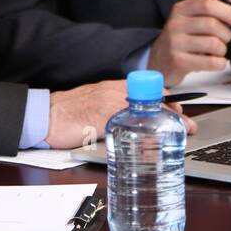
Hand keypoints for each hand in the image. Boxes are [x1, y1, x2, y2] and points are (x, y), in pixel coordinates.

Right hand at [44, 80, 195, 149]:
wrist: (42, 114)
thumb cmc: (64, 113)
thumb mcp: (92, 105)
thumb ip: (111, 110)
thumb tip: (127, 122)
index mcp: (112, 87)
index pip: (147, 89)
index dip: (167, 101)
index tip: (179, 110)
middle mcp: (114, 92)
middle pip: (153, 98)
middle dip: (174, 112)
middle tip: (188, 124)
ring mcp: (109, 104)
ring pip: (147, 109)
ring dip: (167, 121)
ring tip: (182, 131)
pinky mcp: (102, 118)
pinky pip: (130, 125)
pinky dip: (146, 133)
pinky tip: (157, 142)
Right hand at [147, 0, 230, 85]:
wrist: (160, 61)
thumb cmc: (185, 39)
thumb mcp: (192, 21)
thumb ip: (212, 14)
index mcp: (181, 9)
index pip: (208, 4)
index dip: (228, 12)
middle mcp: (175, 24)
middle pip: (212, 24)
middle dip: (227, 33)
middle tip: (226, 40)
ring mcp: (175, 43)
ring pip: (214, 43)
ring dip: (223, 50)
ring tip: (219, 52)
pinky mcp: (178, 61)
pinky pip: (211, 62)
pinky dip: (220, 63)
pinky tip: (216, 62)